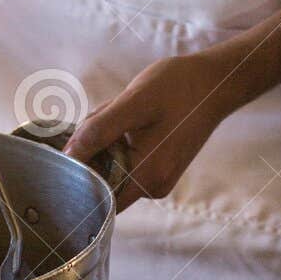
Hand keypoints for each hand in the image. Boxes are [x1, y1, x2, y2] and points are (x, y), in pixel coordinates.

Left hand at [64, 49, 241, 212]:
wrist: (213, 82)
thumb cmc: (177, 88)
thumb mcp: (133, 103)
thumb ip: (98, 130)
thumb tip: (67, 154)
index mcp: (147, 178)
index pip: (98, 197)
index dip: (77, 176)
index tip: (68, 146)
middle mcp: (152, 187)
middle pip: (102, 179)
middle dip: (92, 149)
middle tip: (103, 115)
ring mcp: (156, 178)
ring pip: (111, 165)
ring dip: (105, 140)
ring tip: (122, 111)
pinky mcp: (157, 166)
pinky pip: (124, 158)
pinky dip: (117, 138)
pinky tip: (130, 115)